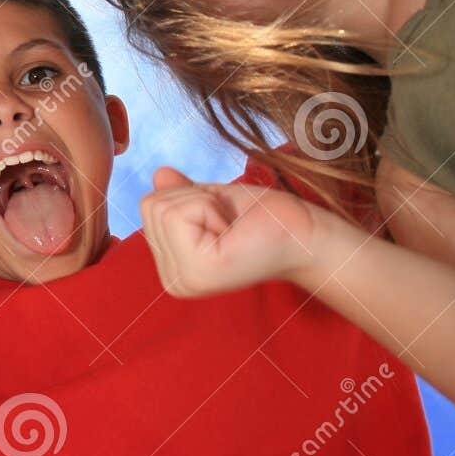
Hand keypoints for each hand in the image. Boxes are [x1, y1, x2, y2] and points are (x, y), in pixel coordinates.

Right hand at [139, 167, 326, 296]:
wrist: (306, 235)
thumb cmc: (268, 218)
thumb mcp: (214, 201)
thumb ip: (182, 193)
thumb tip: (159, 174)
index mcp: (173, 270)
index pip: (148, 206)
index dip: (188, 198)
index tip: (222, 219)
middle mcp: (173, 281)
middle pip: (151, 204)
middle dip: (194, 198)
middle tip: (230, 222)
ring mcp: (183, 279)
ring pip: (161, 205)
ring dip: (204, 202)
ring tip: (233, 227)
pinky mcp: (198, 270)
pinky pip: (178, 211)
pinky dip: (208, 206)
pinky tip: (233, 231)